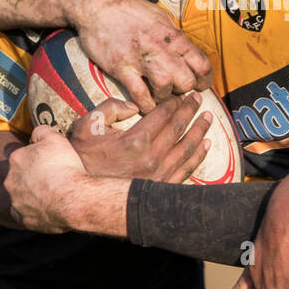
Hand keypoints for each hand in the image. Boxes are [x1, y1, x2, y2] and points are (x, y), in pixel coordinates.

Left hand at [3, 126, 87, 231]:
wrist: (73, 199)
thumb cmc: (65, 167)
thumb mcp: (56, 139)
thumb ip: (41, 131)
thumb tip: (35, 134)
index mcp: (16, 159)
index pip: (22, 155)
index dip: (36, 157)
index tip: (48, 161)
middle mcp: (10, 180)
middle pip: (20, 176)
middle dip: (31, 176)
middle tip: (51, 178)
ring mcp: (16, 201)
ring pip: (21, 195)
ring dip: (32, 194)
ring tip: (52, 194)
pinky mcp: (23, 219)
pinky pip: (24, 214)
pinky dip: (33, 211)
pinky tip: (47, 208)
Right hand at [68, 95, 213, 181]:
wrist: (80, 193)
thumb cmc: (83, 157)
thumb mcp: (88, 124)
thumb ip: (111, 107)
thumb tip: (134, 105)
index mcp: (136, 140)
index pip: (163, 115)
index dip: (174, 103)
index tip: (182, 94)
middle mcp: (151, 158)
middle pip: (178, 129)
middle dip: (190, 111)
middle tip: (199, 99)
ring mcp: (158, 175)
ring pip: (186, 149)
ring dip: (199, 131)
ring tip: (208, 118)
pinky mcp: (161, 187)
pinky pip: (186, 170)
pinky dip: (198, 156)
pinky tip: (205, 145)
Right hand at [73, 0, 212, 112]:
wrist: (97, 6)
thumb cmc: (129, 10)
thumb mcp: (161, 18)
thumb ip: (175, 38)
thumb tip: (188, 54)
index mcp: (173, 36)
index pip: (202, 64)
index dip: (204, 80)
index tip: (200, 86)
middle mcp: (160, 48)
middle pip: (186, 80)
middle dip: (184, 90)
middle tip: (177, 91)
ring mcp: (140, 59)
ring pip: (165, 88)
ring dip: (164, 97)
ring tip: (160, 96)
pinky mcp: (121, 68)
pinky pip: (139, 94)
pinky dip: (145, 104)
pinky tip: (145, 104)